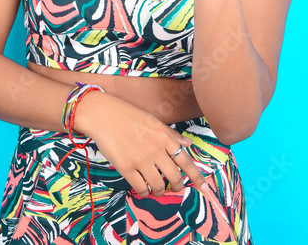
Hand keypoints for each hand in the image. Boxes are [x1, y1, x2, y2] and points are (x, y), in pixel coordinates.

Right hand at [73, 91, 209, 197]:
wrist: (102, 114)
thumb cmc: (127, 115)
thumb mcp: (153, 120)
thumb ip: (171, 134)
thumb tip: (188, 144)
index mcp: (164, 137)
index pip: (186, 161)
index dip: (197, 177)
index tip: (205, 188)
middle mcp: (156, 150)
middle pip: (175, 177)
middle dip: (177, 187)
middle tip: (175, 188)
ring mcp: (141, 160)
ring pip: (158, 186)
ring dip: (159, 191)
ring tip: (156, 189)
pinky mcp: (126, 168)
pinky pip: (141, 188)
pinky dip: (144, 192)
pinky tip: (143, 188)